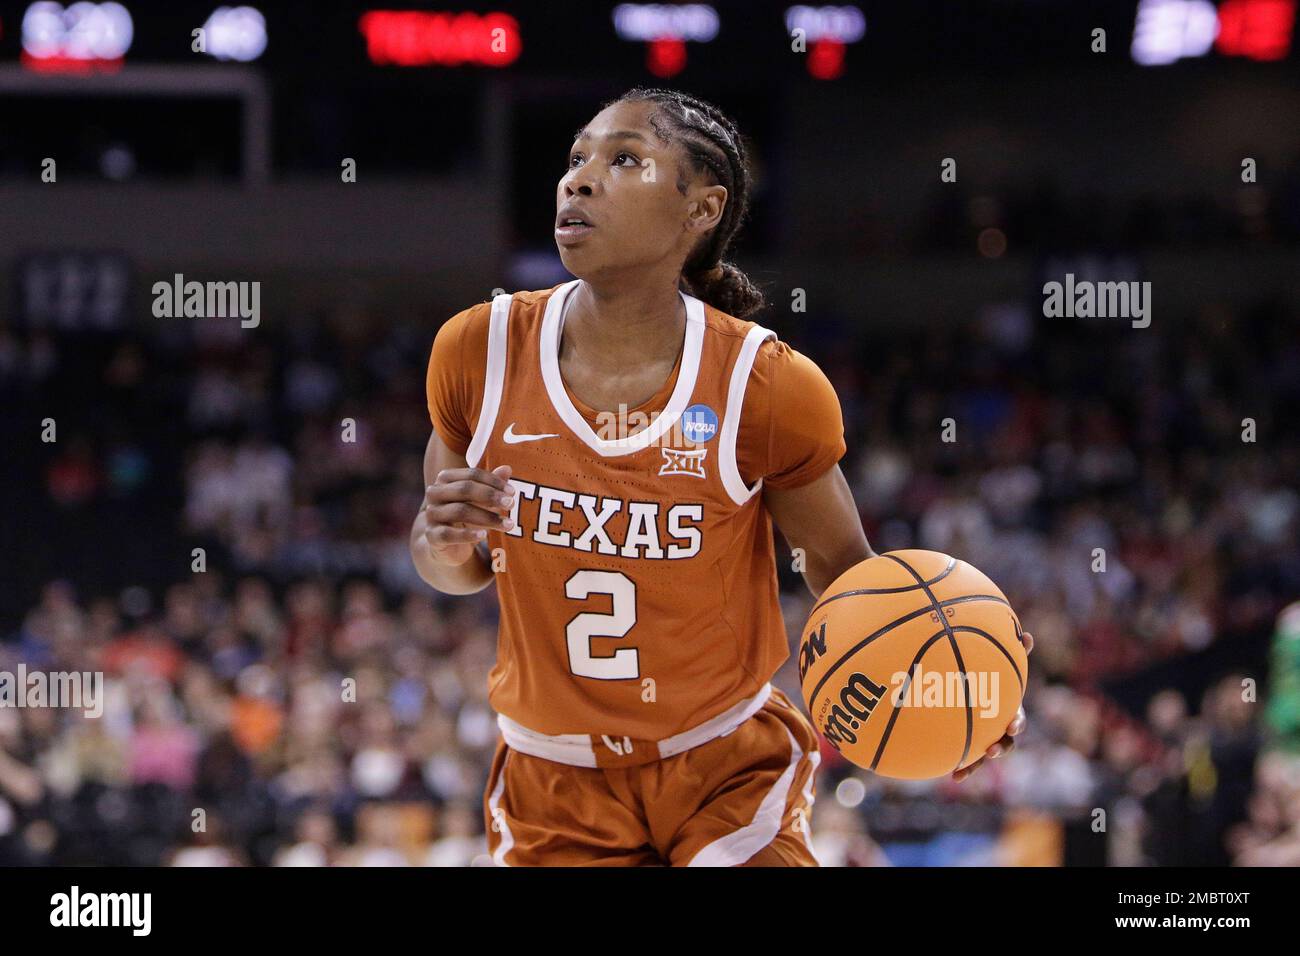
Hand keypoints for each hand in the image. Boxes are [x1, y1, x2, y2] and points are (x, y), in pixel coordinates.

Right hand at [411, 464, 513, 566]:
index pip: (472, 474)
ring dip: (487, 517)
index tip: (512, 492)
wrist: (445, 545)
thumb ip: (492, 485)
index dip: (493, 482)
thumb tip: (507, 469)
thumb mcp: (480, 500)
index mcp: (445, 478)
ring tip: (508, 524)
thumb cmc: (465, 516)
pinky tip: (484, 536)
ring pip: (460, 511)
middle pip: (464, 489)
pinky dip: (467, 535)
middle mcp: (435, 493)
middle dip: (490, 496)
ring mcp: (431, 514)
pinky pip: (448, 534)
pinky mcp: (431, 535)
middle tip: (511, 504)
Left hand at [951, 629, 1032, 781]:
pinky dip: (962, 768)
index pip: (1016, 718)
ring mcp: (987, 738)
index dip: (1015, 723)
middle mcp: (1000, 727)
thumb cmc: (991, 673)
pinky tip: (951, 777)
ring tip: (966, 770)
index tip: (1011, 726)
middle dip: (1001, 747)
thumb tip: (1027, 635)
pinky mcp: (971, 745)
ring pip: (986, 754)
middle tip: (993, 749)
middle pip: (1006, 742)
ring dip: (979, 763)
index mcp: (1008, 709)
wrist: (973, 690)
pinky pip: (967, 759)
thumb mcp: (1001, 662)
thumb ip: (1013, 651)